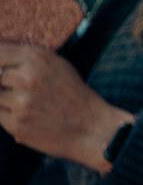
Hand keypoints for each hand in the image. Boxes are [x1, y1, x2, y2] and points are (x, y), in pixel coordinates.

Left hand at [0, 41, 132, 174]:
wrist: (91, 127)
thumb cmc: (73, 94)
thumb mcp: (57, 65)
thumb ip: (26, 58)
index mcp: (37, 59)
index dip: (0, 61)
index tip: (3, 69)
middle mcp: (27, 78)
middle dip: (6, 84)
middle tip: (26, 92)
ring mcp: (21, 102)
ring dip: (6, 101)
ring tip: (28, 104)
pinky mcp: (16, 124)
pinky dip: (9, 116)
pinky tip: (29, 117)